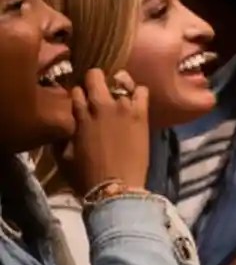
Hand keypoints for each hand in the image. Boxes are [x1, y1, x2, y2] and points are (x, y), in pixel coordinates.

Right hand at [61, 69, 149, 192]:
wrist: (116, 187)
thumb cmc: (86, 176)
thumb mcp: (63, 156)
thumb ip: (62, 135)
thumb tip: (63, 124)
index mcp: (78, 116)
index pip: (76, 90)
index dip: (79, 92)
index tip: (83, 98)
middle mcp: (99, 106)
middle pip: (95, 77)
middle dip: (95, 80)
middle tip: (100, 89)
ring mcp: (122, 108)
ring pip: (120, 80)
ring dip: (118, 84)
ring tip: (120, 91)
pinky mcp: (140, 114)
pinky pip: (142, 91)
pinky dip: (139, 92)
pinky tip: (136, 100)